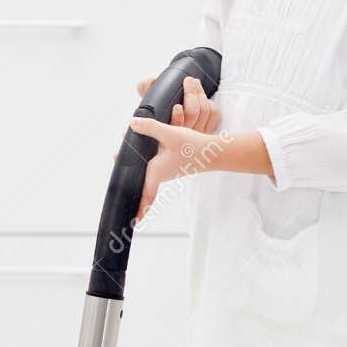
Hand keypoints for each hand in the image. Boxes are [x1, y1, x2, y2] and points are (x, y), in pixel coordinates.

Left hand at [130, 98, 219, 222]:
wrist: (214, 152)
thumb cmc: (194, 146)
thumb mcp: (170, 134)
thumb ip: (150, 128)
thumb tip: (132, 124)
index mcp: (157, 170)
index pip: (145, 194)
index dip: (139, 210)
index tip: (134, 222)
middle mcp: (161, 175)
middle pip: (145, 191)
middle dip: (138, 201)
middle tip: (132, 214)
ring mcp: (167, 173)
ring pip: (149, 182)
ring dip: (141, 187)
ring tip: (133, 192)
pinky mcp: (172, 168)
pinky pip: (156, 175)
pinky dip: (148, 178)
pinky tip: (144, 168)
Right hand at [136, 72, 218, 131]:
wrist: (169, 123)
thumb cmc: (157, 110)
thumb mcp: (148, 100)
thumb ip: (145, 89)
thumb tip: (148, 81)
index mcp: (166, 131)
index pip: (174, 128)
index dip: (177, 117)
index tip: (177, 106)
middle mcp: (183, 135)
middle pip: (193, 114)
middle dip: (192, 93)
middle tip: (189, 80)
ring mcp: (195, 134)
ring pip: (204, 112)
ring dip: (201, 94)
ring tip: (195, 83)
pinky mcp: (205, 132)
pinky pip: (213, 117)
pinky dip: (210, 104)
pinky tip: (204, 98)